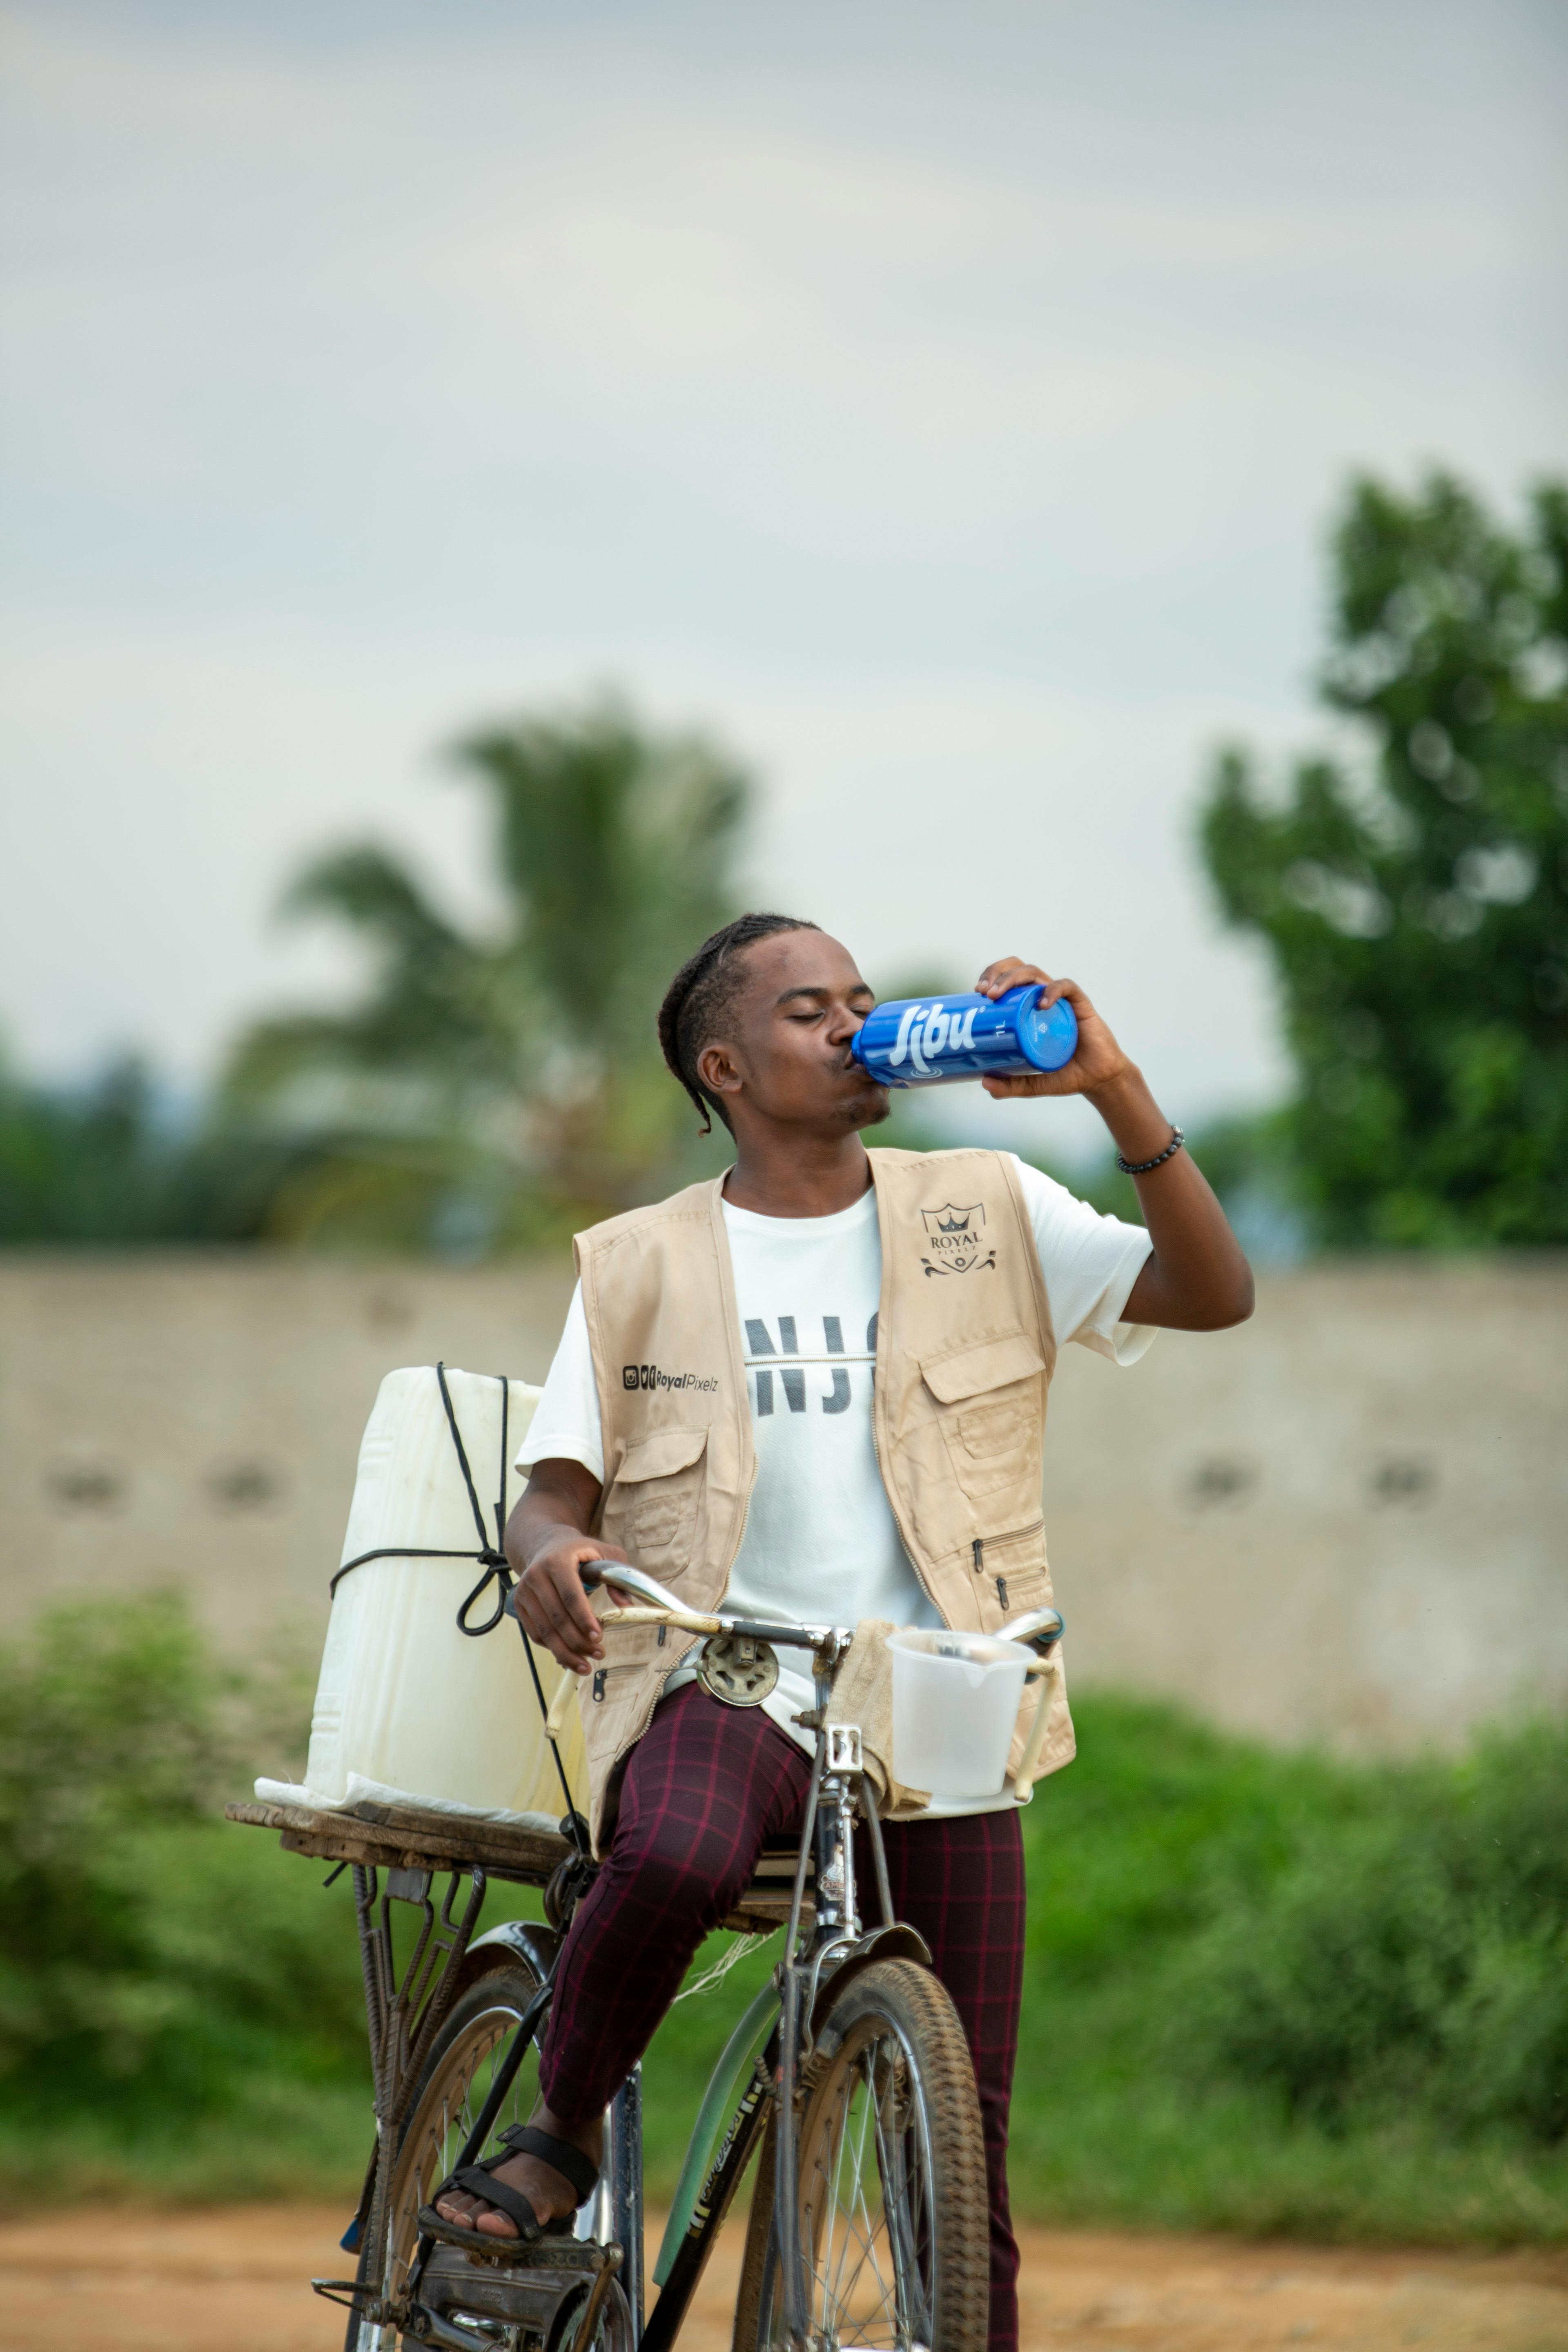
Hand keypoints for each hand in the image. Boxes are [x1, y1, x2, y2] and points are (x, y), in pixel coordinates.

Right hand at [516, 1531, 636, 1674]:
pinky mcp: (519, 1604)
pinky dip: (552, 1648)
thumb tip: (627, 1606)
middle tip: (599, 1653)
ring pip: (545, 1630)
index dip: (584, 1619)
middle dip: (579, 1641)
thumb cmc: (580, 1552)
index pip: (571, 1595)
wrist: (545, 1545)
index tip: (599, 1637)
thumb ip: (619, 1576)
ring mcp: (524, 1591)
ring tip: (585, 1666)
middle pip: (557, 1617)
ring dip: (565, 1652)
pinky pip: (535, 1633)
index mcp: (557, 1561)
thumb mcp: (605, 1553)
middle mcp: (536, 1576)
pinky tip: (569, 1657)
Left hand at [973, 958, 1131, 1099]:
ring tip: (998, 994)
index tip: (976, 993)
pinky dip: (1052, 991)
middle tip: (983, 993)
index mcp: (1029, 1007)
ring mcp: (1061, 1000)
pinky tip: (1041, 1004)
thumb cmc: (1065, 1074)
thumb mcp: (1032, 1082)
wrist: (1097, 1079)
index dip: (991, 977)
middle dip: (997, 973)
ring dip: (1013, 978)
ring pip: (1035, 973)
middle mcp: (1043, 998)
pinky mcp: (1081, 1005)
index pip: (1008, 979)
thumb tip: (984, 1083)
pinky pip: (1066, 988)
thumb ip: (1011, 1085)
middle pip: (1017, 969)